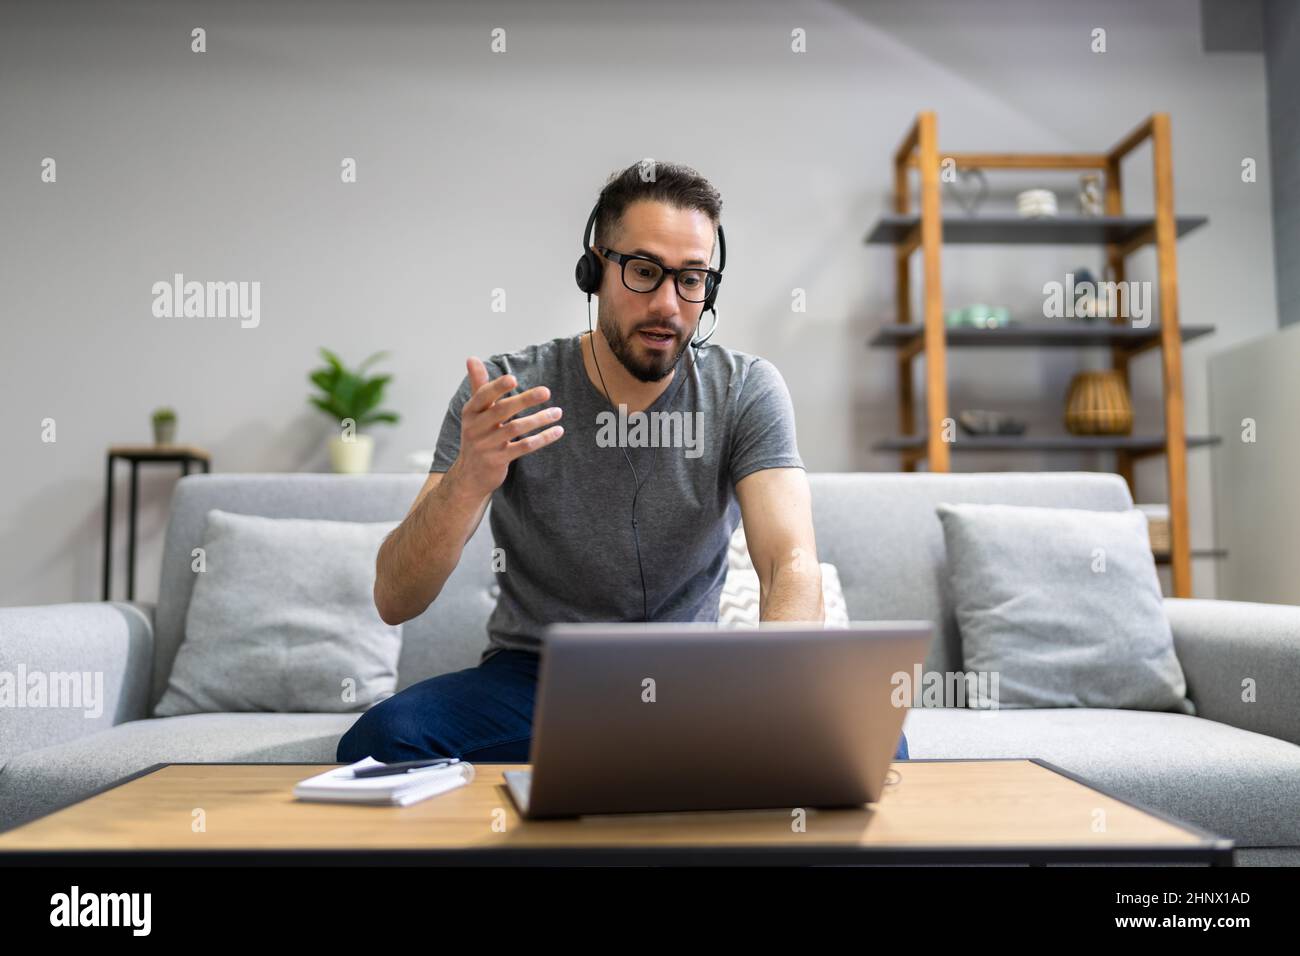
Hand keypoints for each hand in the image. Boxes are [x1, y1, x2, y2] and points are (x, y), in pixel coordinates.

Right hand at [449, 356, 562, 498]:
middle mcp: (476, 427)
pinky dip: (542, 439)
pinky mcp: (498, 460)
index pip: (483, 396)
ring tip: (558, 412)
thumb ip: (478, 386)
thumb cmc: (477, 436)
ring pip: (516, 429)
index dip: (497, 387)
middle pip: (502, 410)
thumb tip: (471, 358)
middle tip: (546, 392)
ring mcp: (486, 445)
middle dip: (525, 400)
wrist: (469, 475)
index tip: (513, 378)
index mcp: (471, 412)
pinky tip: (557, 431)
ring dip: (539, 420)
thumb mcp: (474, 412)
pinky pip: (524, 447)